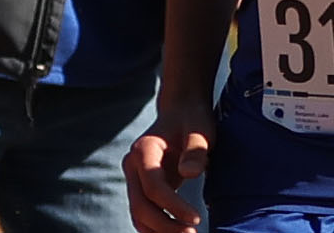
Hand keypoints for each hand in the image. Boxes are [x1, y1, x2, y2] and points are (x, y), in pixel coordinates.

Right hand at [123, 106, 213, 232]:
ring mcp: (134, 178)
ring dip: (160, 231)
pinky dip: (158, 228)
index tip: (196, 219)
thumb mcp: (201, 129)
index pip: (154, 186)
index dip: (173, 206)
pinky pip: (145, 214)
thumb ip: (196, 149)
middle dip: (165, 226)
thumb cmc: (193, 120)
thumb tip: (190, 173)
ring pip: (139, 215)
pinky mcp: (142, 188)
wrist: (181, 112)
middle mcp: (132, 166)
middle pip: (141, 205)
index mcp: (144, 150)